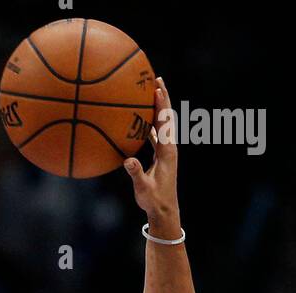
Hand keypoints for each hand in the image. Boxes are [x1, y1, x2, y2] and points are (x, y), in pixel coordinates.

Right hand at [123, 77, 180, 236]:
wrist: (164, 211)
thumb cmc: (154, 201)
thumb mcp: (144, 189)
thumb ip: (136, 174)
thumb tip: (127, 161)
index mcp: (167, 151)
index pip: (165, 122)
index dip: (161, 104)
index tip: (157, 87)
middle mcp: (168, 147)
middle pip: (166, 117)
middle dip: (162, 97)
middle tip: (156, 79)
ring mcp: (165, 150)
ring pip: (162, 123)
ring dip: (157, 107)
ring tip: (150, 91)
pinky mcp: (160, 155)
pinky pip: (155, 133)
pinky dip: (150, 121)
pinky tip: (141, 116)